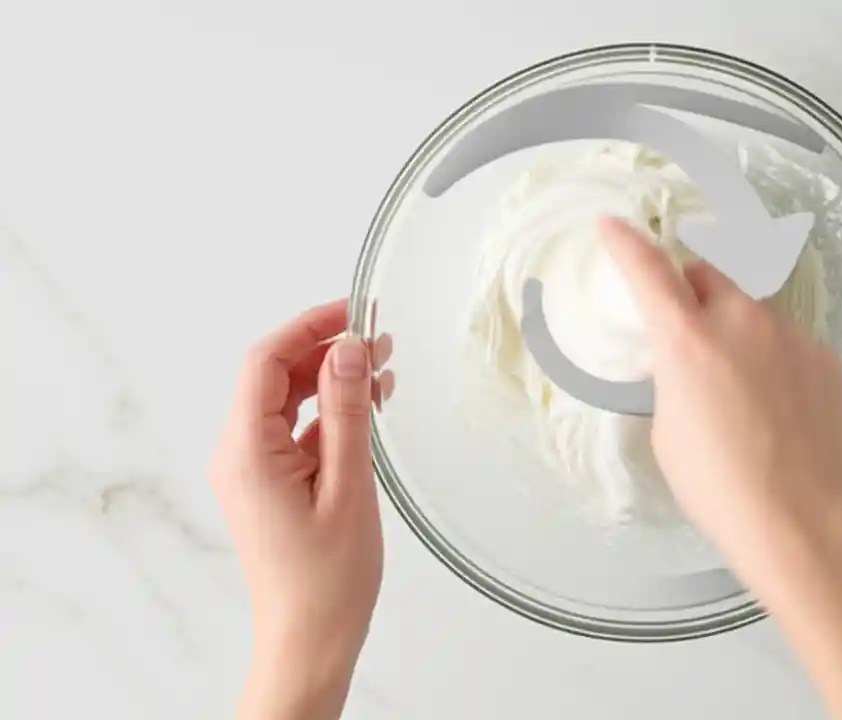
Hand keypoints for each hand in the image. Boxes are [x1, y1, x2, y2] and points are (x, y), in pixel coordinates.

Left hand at [210, 299, 388, 719]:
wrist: (310, 639)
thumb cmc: (327, 579)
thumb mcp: (348, 484)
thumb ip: (346, 410)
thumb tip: (347, 348)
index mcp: (245, 451)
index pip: (265, 362)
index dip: (309, 326)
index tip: (354, 309)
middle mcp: (238, 454)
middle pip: (273, 376)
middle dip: (325, 349)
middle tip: (380, 337)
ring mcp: (252, 470)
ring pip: (286, 401)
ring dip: (330, 379)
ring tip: (383, 367)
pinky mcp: (269, 484)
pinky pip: (294, 430)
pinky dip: (329, 412)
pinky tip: (368, 407)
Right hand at [602, 218, 841, 718]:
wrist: (806, 522)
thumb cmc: (723, 490)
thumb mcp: (671, 434)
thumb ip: (674, 383)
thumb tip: (689, 371)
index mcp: (689, 340)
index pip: (648, 270)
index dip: (626, 243)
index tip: (613, 226)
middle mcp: (743, 323)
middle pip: (710, 273)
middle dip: (691, 285)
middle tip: (683, 321)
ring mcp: (792, 337)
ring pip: (754, 311)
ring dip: (736, 330)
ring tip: (737, 389)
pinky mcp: (826, 360)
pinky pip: (789, 344)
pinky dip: (773, 361)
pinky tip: (777, 411)